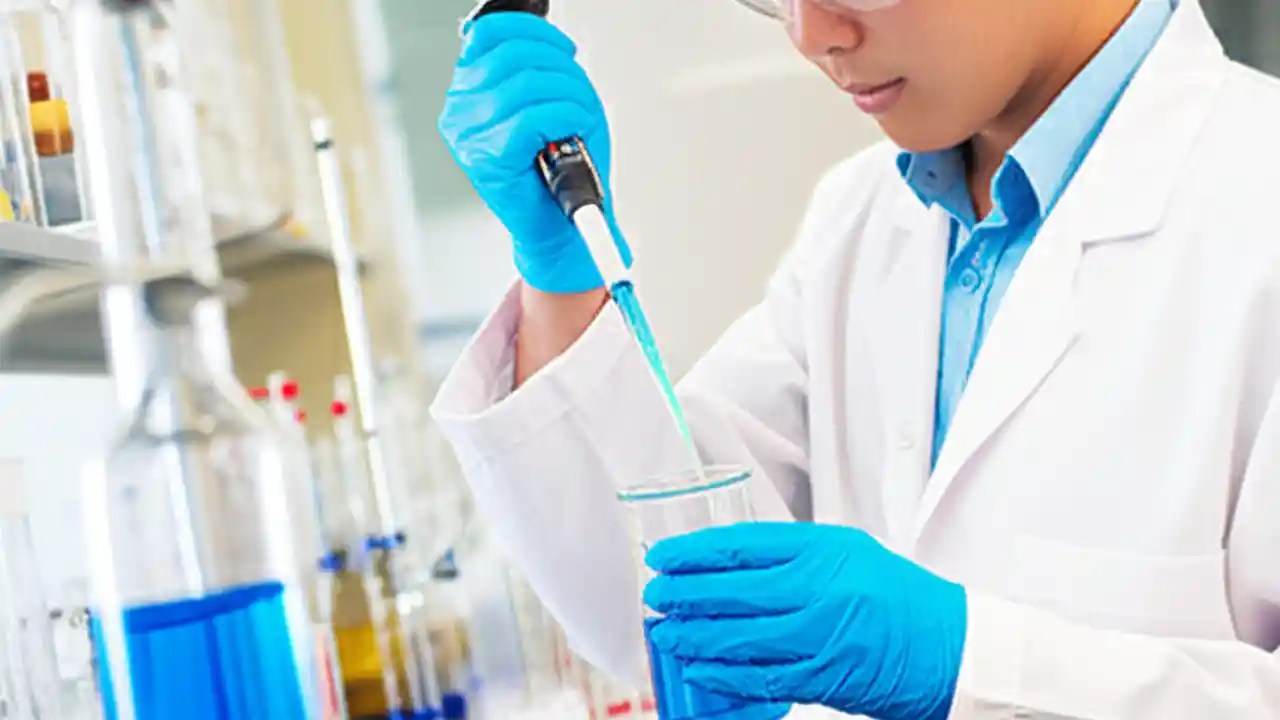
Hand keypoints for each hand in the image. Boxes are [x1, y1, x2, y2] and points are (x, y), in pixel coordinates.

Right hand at [439, 13, 630, 293]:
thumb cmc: (562, 167)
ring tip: (578, 123)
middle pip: (515, 55)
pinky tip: (571, 135)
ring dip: (571, 99)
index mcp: (468, 92)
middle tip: (579, 98)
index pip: (489, 34)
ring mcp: (468, 136)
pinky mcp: (487, 158)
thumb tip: (546, 38)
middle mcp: (460, 112)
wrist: (564, 225)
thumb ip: (540, 66)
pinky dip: (567, 120)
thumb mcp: (553, 102)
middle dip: (562, 70)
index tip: (565, 51)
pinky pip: (535, 117)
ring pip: (529, 84)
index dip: (533, 32)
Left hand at [644, 523, 966, 719]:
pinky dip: (723, 675)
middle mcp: (819, 588)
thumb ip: (793, 555)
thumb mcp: (848, 554)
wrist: (949, 646)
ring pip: (738, 637)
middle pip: (731, 590)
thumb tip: (729, 563)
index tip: (664, 557)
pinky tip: (699, 670)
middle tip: (655, 596)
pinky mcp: (822, 676)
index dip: (694, 552)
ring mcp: (819, 635)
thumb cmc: (897, 597)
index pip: (742, 546)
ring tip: (665, 633)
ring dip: (693, 637)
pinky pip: (759, 677)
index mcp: (823, 549)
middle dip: (683, 595)